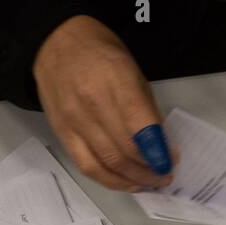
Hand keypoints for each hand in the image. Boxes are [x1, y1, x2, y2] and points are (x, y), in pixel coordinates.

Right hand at [33, 16, 175, 191]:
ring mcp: (73, 119)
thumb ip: (147, 110)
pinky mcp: (61, 131)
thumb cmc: (101, 54)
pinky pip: (86, 165)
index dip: (159, 152)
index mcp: (116, 81)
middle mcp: (91, 102)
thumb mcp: (134, 72)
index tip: (171, 163)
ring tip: (150, 183)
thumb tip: (162, 146)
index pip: (140, 128)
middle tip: (165, 176)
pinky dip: (109, 180)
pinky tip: (126, 182)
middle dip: (150, 170)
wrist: (54, 41)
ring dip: (133, 180)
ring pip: (106, 164)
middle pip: (125, 151)